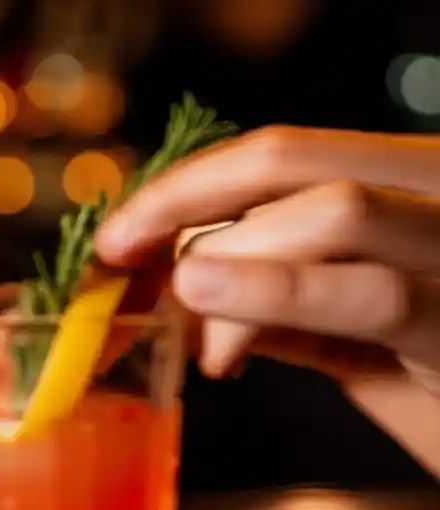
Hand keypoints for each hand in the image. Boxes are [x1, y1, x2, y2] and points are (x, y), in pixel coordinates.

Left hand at [95, 126, 439, 476]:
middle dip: (181, 206)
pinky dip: (275, 296)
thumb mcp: (359, 340)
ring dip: (230, 261)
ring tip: (191, 311)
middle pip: (288, 162)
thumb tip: (184, 284)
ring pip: (330, 211)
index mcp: (414, 187)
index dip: (184, 184)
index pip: (282, 154)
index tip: (115, 232)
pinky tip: (221, 333)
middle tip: (121, 261)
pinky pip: (372, 294)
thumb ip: (284, 306)